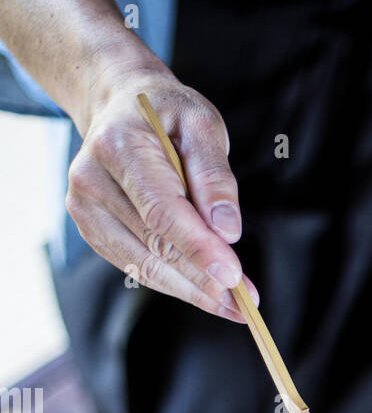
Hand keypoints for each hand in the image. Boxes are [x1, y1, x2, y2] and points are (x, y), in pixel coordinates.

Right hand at [66, 66, 256, 320]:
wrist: (120, 108)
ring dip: (192, 290)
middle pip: (154, 245)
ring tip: (233, 305)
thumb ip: (215, 174)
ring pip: (145, 265)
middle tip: (245, 303)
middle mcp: (91, 177)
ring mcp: (84, 207)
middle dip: (203, 279)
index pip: (161, 210)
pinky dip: (174, 283)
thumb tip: (227, 231)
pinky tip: (205, 291)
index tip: (233, 276)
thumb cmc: (168, 114)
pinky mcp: (90, 228)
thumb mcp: (202, 123)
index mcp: (119, 144)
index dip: (198, 248)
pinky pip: (136, 267)